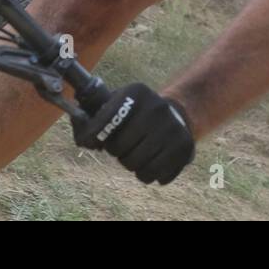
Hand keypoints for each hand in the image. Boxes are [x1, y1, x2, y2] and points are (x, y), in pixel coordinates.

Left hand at [72, 82, 194, 184]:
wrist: (174, 115)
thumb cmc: (134, 114)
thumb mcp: (114, 104)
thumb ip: (90, 117)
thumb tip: (82, 137)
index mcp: (137, 92)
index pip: (106, 119)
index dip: (93, 134)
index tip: (91, 141)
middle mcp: (157, 107)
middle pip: (120, 147)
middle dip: (116, 151)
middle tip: (122, 145)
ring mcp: (173, 128)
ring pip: (137, 165)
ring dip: (131, 164)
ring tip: (136, 153)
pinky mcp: (185, 149)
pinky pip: (155, 176)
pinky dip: (148, 174)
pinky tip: (151, 161)